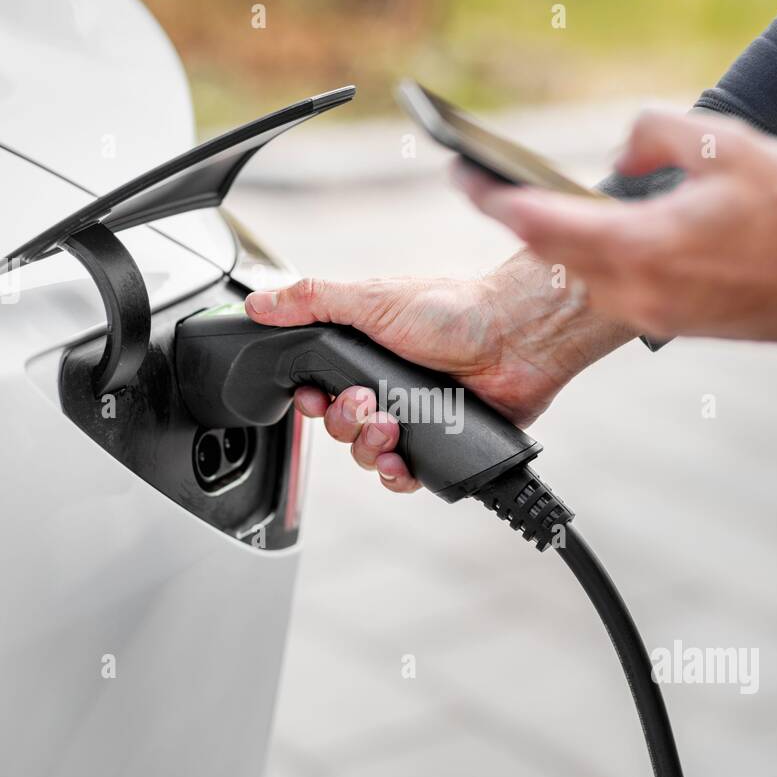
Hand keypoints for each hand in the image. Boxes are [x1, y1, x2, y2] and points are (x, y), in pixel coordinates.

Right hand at [244, 254, 633, 491]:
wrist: (516, 337)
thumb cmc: (453, 309)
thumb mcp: (371, 299)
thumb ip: (311, 301)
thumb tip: (259, 302)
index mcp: (365, 353)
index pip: (319, 389)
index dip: (310, 400)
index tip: (314, 397)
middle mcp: (387, 387)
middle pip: (340, 427)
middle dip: (344, 422)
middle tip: (366, 403)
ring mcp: (414, 418)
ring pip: (367, 454)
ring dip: (368, 446)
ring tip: (390, 425)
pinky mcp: (440, 445)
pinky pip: (404, 476)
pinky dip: (395, 475)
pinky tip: (399, 462)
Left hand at [453, 109, 776, 340]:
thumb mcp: (725, 145)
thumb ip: (654, 135)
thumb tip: (618, 155)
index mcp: (639, 246)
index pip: (540, 223)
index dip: (493, 198)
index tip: (464, 178)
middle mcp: (633, 289)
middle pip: (548, 253)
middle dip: (515, 218)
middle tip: (488, 188)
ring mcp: (648, 313)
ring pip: (578, 273)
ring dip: (557, 241)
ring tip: (543, 205)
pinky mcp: (667, 324)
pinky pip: (611, 288)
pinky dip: (593, 259)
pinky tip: (602, 234)